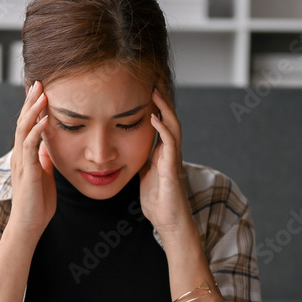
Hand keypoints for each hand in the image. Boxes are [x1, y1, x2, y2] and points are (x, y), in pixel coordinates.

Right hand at [8, 80, 55, 239]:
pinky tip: (45, 119)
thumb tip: (48, 148)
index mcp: (24, 156)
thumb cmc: (37, 204)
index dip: (33, 108)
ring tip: (42, 93)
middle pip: (22, 121)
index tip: (41, 91)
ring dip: (33, 110)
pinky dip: (37, 131)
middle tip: (39, 81)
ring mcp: (21, 162)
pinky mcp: (26, 171)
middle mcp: (19, 155)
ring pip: (23, 129)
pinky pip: (29, 146)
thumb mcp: (45, 176)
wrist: (29, 226)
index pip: (26, 126)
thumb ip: (44, 161)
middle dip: (31, 101)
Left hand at [140, 87, 193, 236]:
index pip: (161, 122)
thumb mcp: (144, 176)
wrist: (168, 222)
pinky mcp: (172, 169)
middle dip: (162, 99)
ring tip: (155, 91)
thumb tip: (128, 152)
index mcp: (163, 153)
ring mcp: (173, 159)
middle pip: (169, 118)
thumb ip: (141, 162)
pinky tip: (154, 118)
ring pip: (173, 127)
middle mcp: (170, 152)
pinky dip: (162, 129)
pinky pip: (170, 144)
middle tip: (153, 79)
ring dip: (164, 108)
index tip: (146, 88)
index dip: (155, 106)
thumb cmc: (157, 201)